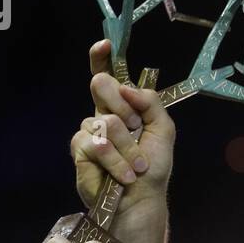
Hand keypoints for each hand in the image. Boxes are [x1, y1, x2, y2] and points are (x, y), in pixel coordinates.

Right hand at [71, 40, 176, 215]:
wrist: (141, 198)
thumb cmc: (153, 167)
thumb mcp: (163, 129)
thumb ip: (151, 102)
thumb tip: (127, 86)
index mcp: (122, 106)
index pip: (107, 77)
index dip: (101, 59)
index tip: (104, 44)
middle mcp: (102, 114)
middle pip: (101, 85)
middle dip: (123, 105)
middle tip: (137, 127)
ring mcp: (89, 131)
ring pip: (105, 121)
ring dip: (127, 146)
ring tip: (136, 165)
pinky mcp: (80, 150)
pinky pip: (97, 143)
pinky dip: (116, 160)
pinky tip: (124, 174)